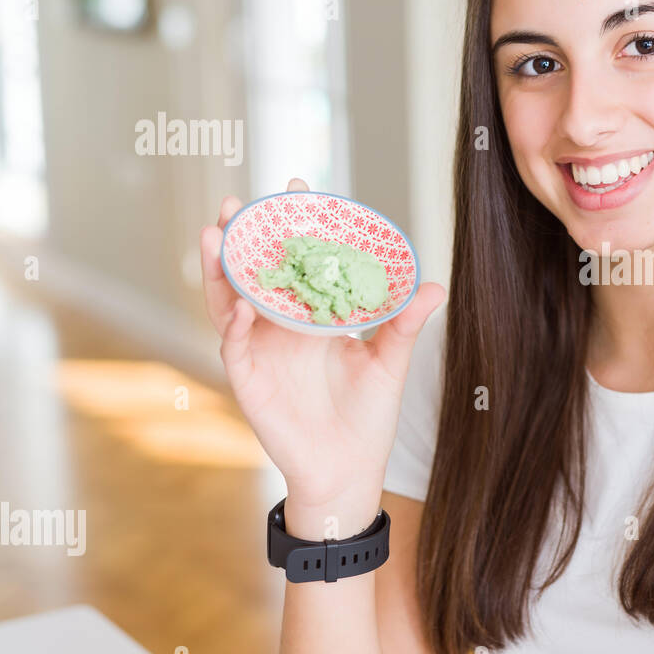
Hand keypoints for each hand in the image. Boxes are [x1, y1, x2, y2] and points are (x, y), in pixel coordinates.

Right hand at [199, 178, 445, 525]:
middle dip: (246, 233)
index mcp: (312, 312)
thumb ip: (405, 324)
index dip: (297, 223)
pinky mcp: (247, 376)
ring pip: (231, 297)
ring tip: (219, 232)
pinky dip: (233, 321)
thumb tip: (434, 286)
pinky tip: (240, 303)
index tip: (300, 185)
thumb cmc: (367, 415)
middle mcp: (280, 323)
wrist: (347, 468)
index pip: (301, 258)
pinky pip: (233, 343)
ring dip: (222, 266)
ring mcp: (259, 347)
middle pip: (256, 268)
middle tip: (243, 199)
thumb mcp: (389, 362)